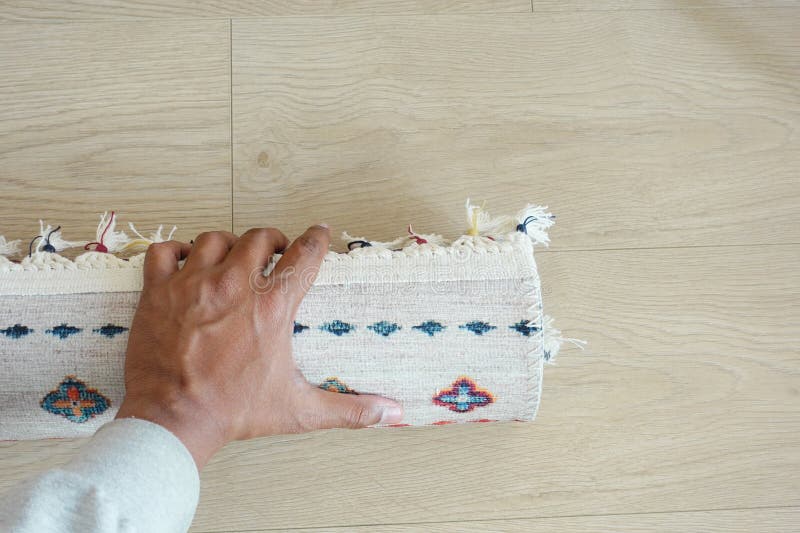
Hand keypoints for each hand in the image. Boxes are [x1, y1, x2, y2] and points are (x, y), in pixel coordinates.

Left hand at [115, 225, 403, 467]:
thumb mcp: (298, 410)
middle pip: (259, 238)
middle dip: (272, 240)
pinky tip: (184, 264)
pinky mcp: (158, 292)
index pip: (304, 255)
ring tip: (232, 258)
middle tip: (274, 252)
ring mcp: (192, 284)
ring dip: (227, 244)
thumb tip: (392, 414)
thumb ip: (349, 410)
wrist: (172, 421)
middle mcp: (234, 286)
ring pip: (213, 239)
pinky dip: (174, 252)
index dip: (316, 239)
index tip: (320, 233)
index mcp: (272, 308)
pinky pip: (163, 251)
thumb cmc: (234, 412)